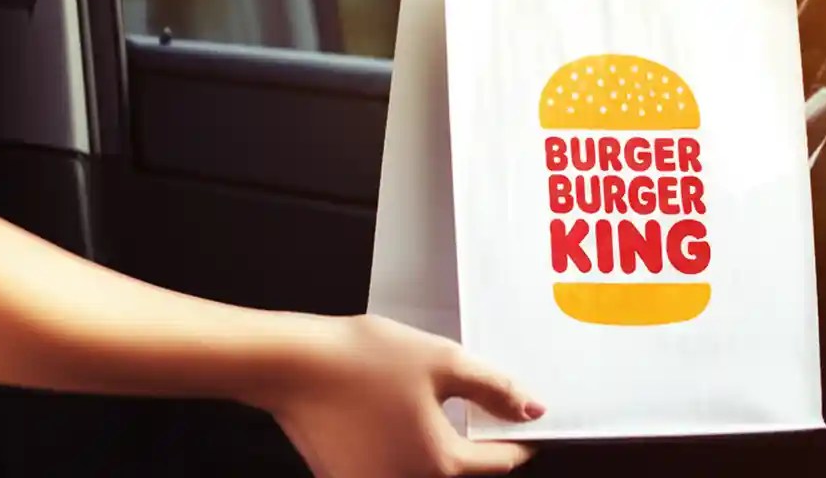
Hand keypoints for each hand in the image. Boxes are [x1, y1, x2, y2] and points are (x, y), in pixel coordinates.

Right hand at [260, 316, 542, 477]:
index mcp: (439, 465)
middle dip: (476, 442)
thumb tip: (533, 410)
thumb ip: (494, 389)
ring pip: (424, 469)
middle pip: (459, 469)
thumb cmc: (365, 360)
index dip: (518, 440)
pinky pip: (389, 466)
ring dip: (438, 445)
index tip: (528, 425)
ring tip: (436, 403)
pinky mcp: (344, 477)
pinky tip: (396, 410)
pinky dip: (402, 446)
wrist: (292, 364)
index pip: (498, 462)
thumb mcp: (444, 362)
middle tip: (483, 405)